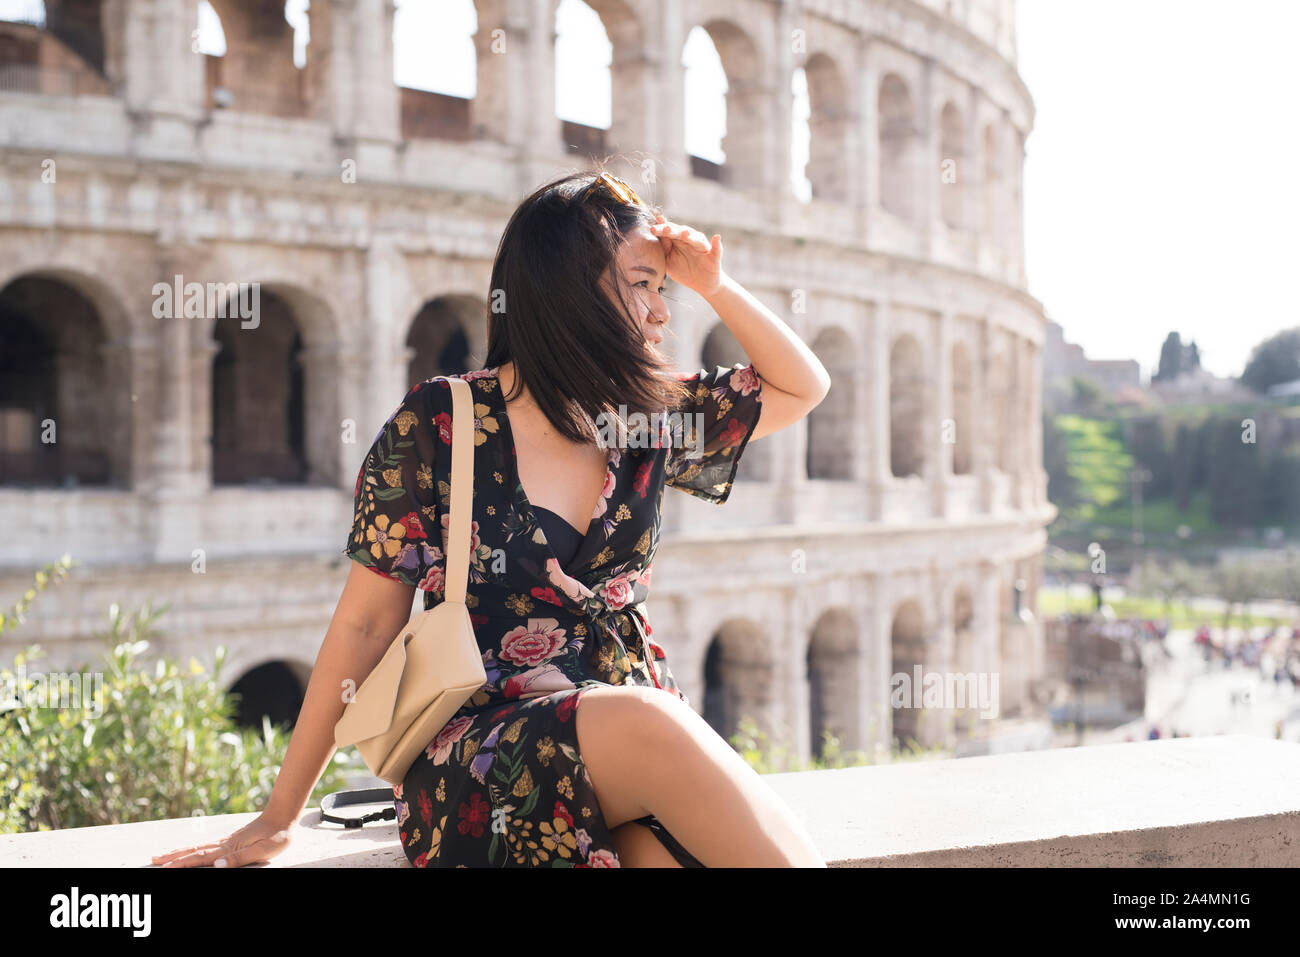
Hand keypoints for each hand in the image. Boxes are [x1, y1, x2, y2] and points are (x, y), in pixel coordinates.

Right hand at [150, 812, 293, 867]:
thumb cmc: (277, 835)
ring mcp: (226, 840)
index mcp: (229, 847)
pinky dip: (193, 848)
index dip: (182, 863)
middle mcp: (224, 843)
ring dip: (180, 851)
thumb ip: (240, 859)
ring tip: (164, 855)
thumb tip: (216, 865)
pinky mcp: (231, 840)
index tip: (165, 867)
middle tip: (154, 859)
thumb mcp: (262, 850)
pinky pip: (206, 845)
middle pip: (194, 850)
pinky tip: (190, 850)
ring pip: (198, 846)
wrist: (284, 816)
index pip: (201, 857)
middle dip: (174, 856)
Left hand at [649, 214, 723, 298]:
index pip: (670, 232)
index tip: (652, 228)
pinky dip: (717, 244)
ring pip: (697, 239)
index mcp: (679, 241)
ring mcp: (702, 247)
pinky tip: (717, 238)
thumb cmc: (684, 271)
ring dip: (691, 236)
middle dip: (674, 230)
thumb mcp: (670, 261)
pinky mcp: (714, 256)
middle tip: (665, 228)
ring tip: (685, 233)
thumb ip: (664, 248)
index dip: (662, 229)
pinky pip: (717, 249)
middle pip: (681, 232)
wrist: (702, 284)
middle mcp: (691, 241)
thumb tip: (657, 233)